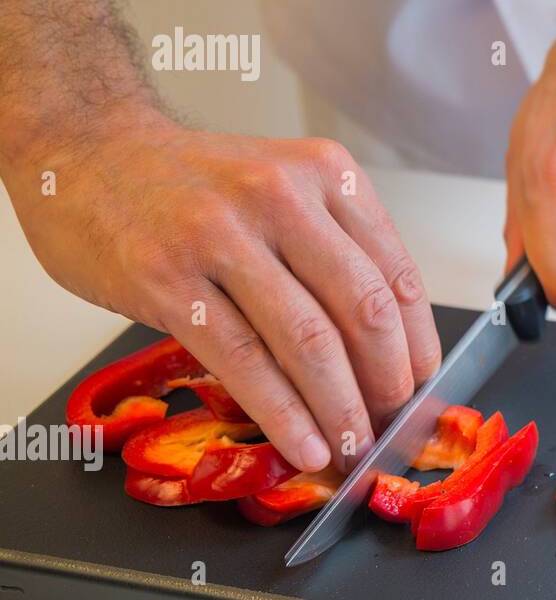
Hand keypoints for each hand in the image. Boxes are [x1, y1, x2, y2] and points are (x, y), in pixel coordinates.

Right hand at [8, 113, 440, 472]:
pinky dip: (283, 414)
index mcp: (325, 173)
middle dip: (387, 382)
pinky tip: (303, 445)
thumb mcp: (283, 188)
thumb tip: (387, 347)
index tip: (423, 385)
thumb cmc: (193, 185)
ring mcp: (220, 236)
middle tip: (390, 423)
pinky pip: (243, 361)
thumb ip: (334, 249)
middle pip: (362, 309)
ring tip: (352, 447)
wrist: (88, 152)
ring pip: (308, 342)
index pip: (395, 273)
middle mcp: (280, 195)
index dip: (418, 343)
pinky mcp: (166, 279)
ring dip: (339, 409)